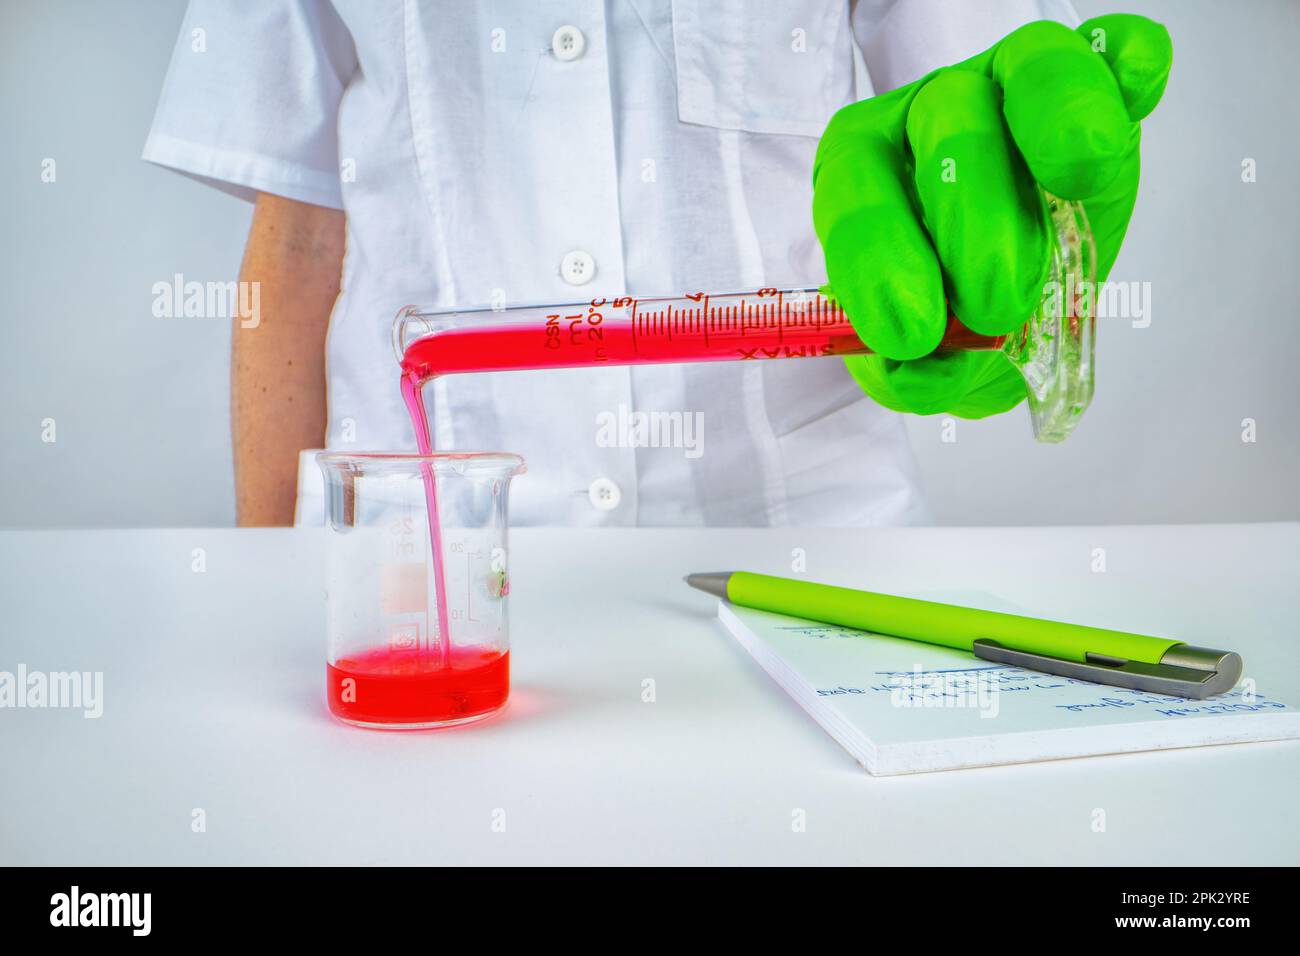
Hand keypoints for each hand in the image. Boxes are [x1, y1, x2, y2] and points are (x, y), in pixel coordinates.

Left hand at [813, 14, 1171, 417]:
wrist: (1009, 313)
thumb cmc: (952, 323)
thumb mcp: (922, 360)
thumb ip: (913, 373)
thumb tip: (924, 371)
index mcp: (863, 174)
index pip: (854, 189)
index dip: (878, 257)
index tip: (911, 331)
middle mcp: (928, 116)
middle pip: (944, 123)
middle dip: (973, 214)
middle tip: (997, 302)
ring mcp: (1009, 90)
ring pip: (1026, 74)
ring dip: (1053, 125)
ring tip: (1079, 181)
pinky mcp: (1090, 87)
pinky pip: (1108, 50)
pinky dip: (1127, 62)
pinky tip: (1136, 89)